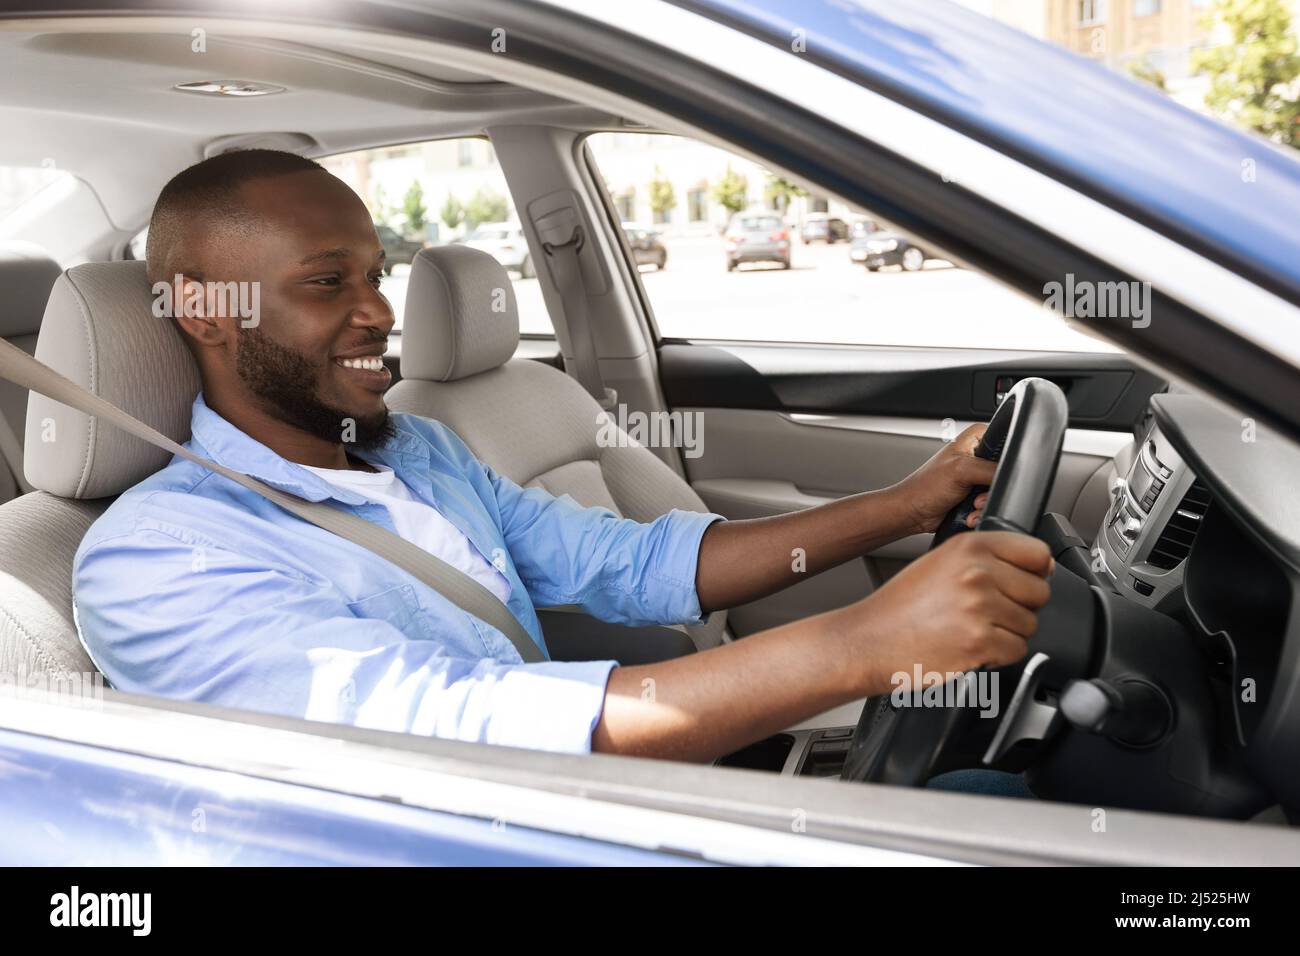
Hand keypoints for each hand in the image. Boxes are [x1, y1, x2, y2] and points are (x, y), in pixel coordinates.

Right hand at [838, 531, 1052, 691]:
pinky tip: (969, 647)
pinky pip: (1017, 650)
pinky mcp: (980, 642)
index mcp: (969, 546)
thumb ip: (987, 558)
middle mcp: (977, 572)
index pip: (1037, 553)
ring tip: (970, 629)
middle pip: (1039, 592)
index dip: (1035, 572)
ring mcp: (979, 608)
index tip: (1021, 582)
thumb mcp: (940, 562)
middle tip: (984, 613)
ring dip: (1007, 633)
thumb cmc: (900, 607)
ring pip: (1029, 624)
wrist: (868, 641)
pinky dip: (998, 655)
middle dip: (1018, 607)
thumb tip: (1042, 566)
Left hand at [891, 424, 996, 533]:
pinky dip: (983, 511)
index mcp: (978, 438)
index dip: (1004, 464)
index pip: (1007, 445)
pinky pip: (992, 503)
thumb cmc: (925, 487)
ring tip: (971, 506)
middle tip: (977, 496)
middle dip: (992, 490)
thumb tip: (1014, 475)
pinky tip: (970, 514)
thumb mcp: (962, 470)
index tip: (990, 478)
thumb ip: (991, 469)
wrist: (913, 512)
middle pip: (1005, 472)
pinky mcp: (977, 493)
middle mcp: (979, 454)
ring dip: (986, 503)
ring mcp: (979, 475)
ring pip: (1000, 490)